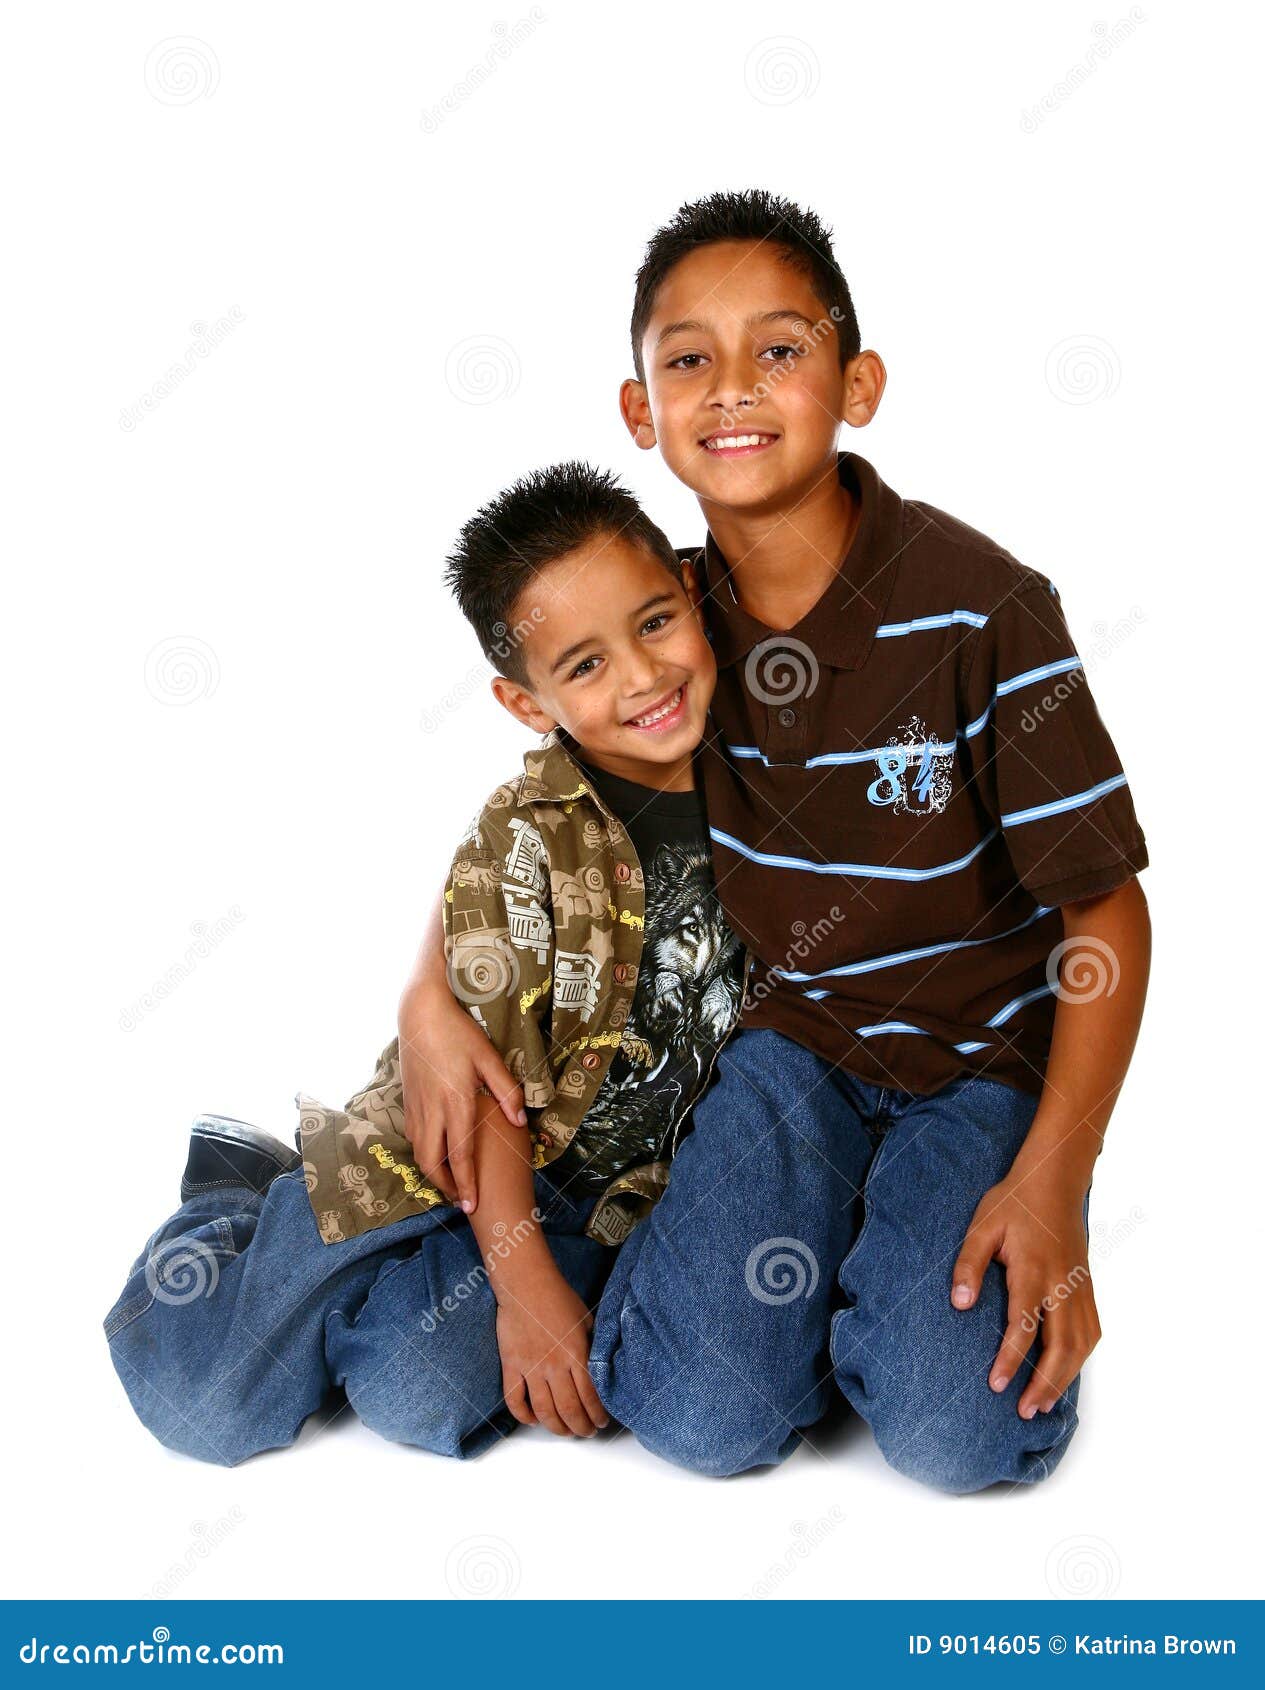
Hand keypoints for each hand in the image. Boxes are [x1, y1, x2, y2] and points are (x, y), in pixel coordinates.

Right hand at [397, 981, 525, 1214]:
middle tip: (462, 1202)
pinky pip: (413, 1136)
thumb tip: (519, 1121)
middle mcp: (432, 1110)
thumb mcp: (489, 1058)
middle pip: (433, 1162)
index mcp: (455, 1102)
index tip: (472, 1207)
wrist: (420, 1013)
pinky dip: (423, 1153)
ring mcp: (416, 1106)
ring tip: (451, 1184)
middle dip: (446, 1188)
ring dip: (433, 1173)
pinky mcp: (407, 1099)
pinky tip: (435, 1154)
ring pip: (419, 1152)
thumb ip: (506, 1091)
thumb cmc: (458, 1032)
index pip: (460, 1155)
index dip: (466, 1184)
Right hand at [496, 1278, 608, 1437]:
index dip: (597, 1415)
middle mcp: (555, 1364)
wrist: (526, 1284)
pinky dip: (523, 1415)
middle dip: (580, 1427)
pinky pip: (514, 1399)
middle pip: (569, 1410)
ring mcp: (531, 1366)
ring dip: (556, 1427)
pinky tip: (533, 1420)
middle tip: (586, 1432)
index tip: (601, 1422)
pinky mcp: (511, 1365)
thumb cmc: (559, 1298)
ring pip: (544, 1410)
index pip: (591, 1396)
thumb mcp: (587, 1320)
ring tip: (565, 1432)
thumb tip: (604, 1368)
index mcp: (577, 1353)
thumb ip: (594, 1346)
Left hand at [950, 1170, 1100, 1419]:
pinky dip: (1082, 1357)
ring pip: (1081, 1343)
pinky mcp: (1087, 1286)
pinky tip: (1066, 1373)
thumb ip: (969, 1265)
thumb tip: (960, 1303)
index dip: (1012, 1359)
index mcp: (1034, 1269)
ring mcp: (1079, 1286)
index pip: (1025, 1325)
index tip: (998, 1386)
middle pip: (1062, 1344)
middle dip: (1044, 1383)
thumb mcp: (981, 1226)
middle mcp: (1063, 1283)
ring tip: (1045, 1403)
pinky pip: (1091, 1330)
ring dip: (1066, 1377)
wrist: (1054, 1180)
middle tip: (1025, 1411)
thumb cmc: (1014, 1202)